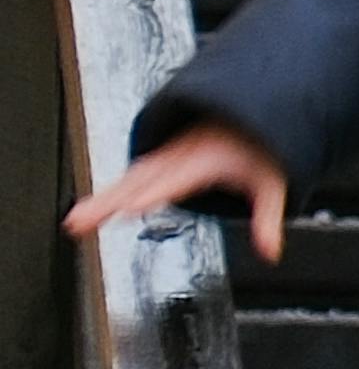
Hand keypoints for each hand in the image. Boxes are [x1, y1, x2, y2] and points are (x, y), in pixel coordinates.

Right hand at [68, 124, 289, 265]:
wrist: (243, 117)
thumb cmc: (257, 150)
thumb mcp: (273, 181)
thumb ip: (269, 216)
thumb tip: (271, 252)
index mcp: (205, 158)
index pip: (176, 178)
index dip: (154, 192)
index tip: (131, 207)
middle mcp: (178, 156)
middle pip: (139, 180)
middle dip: (111, 200)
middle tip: (83, 221)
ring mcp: (163, 158)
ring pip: (127, 179)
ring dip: (101, 199)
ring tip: (75, 223)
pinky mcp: (156, 161)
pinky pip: (128, 177)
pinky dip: (107, 193)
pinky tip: (88, 213)